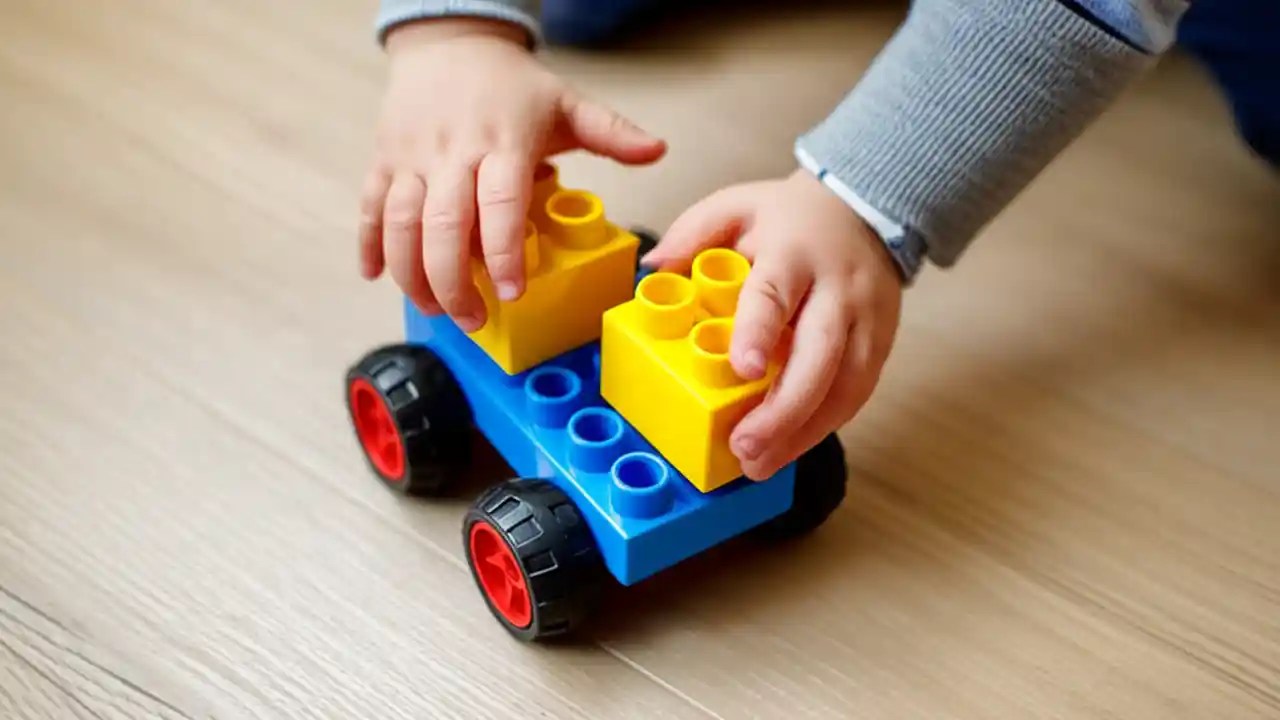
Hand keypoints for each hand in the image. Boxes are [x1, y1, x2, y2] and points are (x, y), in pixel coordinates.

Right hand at [359, 18, 666, 330]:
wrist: (450, 41)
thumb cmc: (513, 84)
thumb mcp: (567, 103)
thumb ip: (611, 133)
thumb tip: (658, 151)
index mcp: (502, 143)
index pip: (499, 203)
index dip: (502, 252)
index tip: (510, 292)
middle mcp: (452, 152)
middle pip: (443, 225)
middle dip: (452, 281)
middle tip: (472, 319)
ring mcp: (412, 157)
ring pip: (401, 223)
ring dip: (412, 274)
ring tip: (434, 309)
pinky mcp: (384, 160)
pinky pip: (369, 207)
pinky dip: (369, 245)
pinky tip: (375, 276)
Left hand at [642, 170, 902, 478]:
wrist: (865, 209)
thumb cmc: (790, 217)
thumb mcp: (735, 206)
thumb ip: (692, 233)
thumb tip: (652, 270)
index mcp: (793, 253)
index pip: (776, 295)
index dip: (760, 332)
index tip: (742, 369)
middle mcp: (837, 290)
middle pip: (819, 355)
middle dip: (784, 409)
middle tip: (745, 447)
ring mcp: (866, 320)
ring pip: (845, 385)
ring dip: (804, 431)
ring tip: (761, 463)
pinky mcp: (881, 344)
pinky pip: (856, 394)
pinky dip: (823, 427)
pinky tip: (789, 449)